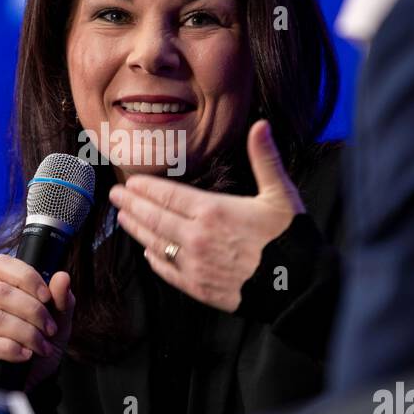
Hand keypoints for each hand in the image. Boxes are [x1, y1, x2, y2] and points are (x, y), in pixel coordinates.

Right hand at [0, 255, 75, 389]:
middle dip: (33, 311)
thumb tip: (62, 276)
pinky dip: (9, 348)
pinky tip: (23, 356)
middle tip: (50, 331)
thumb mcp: (55, 328)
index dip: (26, 277)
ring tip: (41, 348)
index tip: (47, 298)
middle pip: (0, 292)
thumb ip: (60, 302)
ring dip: (25, 333)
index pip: (0, 265)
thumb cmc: (33, 357)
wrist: (24, 393)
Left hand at [108, 120, 303, 311]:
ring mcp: (195, 265)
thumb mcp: (280, 193)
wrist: (298, 286)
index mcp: (212, 211)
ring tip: (123, 218)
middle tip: (115, 196)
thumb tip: (260, 125)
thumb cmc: (291, 239)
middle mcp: (197, 237)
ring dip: (137, 229)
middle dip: (132, 205)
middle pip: (155, 217)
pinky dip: (155, 259)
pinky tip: (148, 252)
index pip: (168, 196)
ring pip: (156, 243)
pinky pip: (169, 271)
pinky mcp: (199, 288)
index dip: (146, 189)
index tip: (130, 182)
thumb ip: (265, 159)